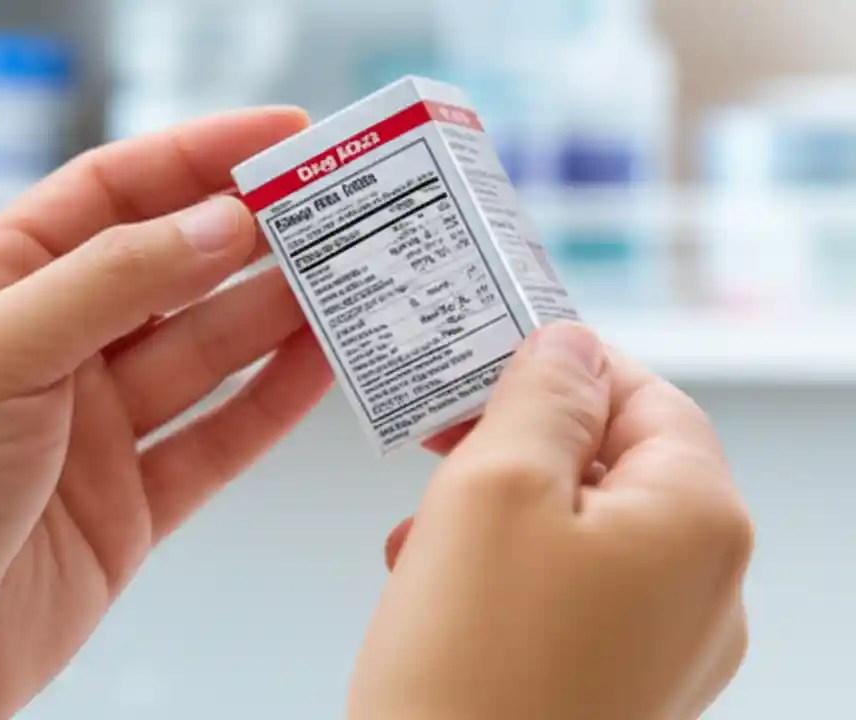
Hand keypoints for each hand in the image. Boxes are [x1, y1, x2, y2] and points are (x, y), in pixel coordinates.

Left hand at [0, 109, 332, 719]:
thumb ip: (111, 283)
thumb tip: (216, 224)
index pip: (109, 193)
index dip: (196, 157)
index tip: (280, 139)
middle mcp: (50, 348)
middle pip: (169, 269)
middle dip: (250, 237)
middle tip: (336, 214)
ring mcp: (95, 427)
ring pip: (204, 353)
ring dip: (274, 316)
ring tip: (349, 282)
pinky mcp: (131, 501)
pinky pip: (216, 438)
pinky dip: (270, 404)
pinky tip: (319, 367)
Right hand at [350, 324, 752, 719]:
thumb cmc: (470, 669)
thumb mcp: (496, 486)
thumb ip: (540, 397)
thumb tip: (568, 345)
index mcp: (698, 524)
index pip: (649, 397)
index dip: (568, 366)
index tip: (493, 357)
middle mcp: (705, 591)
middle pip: (616, 466)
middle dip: (518, 449)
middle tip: (441, 447)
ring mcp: (666, 651)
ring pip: (584, 533)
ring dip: (500, 515)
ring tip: (425, 539)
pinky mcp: (617, 691)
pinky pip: (571, 600)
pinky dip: (506, 577)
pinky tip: (439, 593)